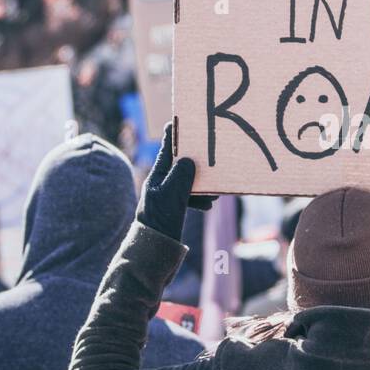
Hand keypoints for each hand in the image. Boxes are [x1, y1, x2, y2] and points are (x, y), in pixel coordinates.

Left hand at [138, 123, 216, 239]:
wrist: (154, 251)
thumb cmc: (160, 221)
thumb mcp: (172, 196)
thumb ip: (182, 175)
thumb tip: (189, 159)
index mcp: (158, 175)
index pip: (167, 146)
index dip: (176, 132)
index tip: (185, 118)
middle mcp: (161, 182)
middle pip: (181, 162)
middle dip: (197, 159)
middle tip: (211, 151)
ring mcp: (167, 195)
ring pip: (188, 180)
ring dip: (203, 181)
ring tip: (216, 189)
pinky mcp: (173, 208)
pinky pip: (190, 196)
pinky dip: (201, 198)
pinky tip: (209, 205)